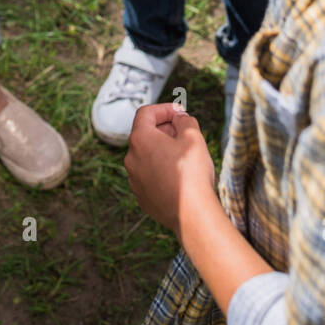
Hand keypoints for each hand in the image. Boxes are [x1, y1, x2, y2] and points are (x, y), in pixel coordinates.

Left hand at [125, 103, 216, 237]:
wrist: (192, 215)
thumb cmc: (192, 173)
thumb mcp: (193, 136)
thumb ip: (184, 120)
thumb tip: (179, 119)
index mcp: (140, 139)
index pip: (146, 113)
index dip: (164, 109)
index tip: (180, 113)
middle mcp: (131, 158)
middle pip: (145, 135)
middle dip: (164, 130)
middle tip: (185, 134)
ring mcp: (134, 180)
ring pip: (146, 157)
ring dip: (162, 151)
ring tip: (184, 156)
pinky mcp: (141, 197)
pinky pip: (149, 176)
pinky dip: (161, 171)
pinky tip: (179, 177)